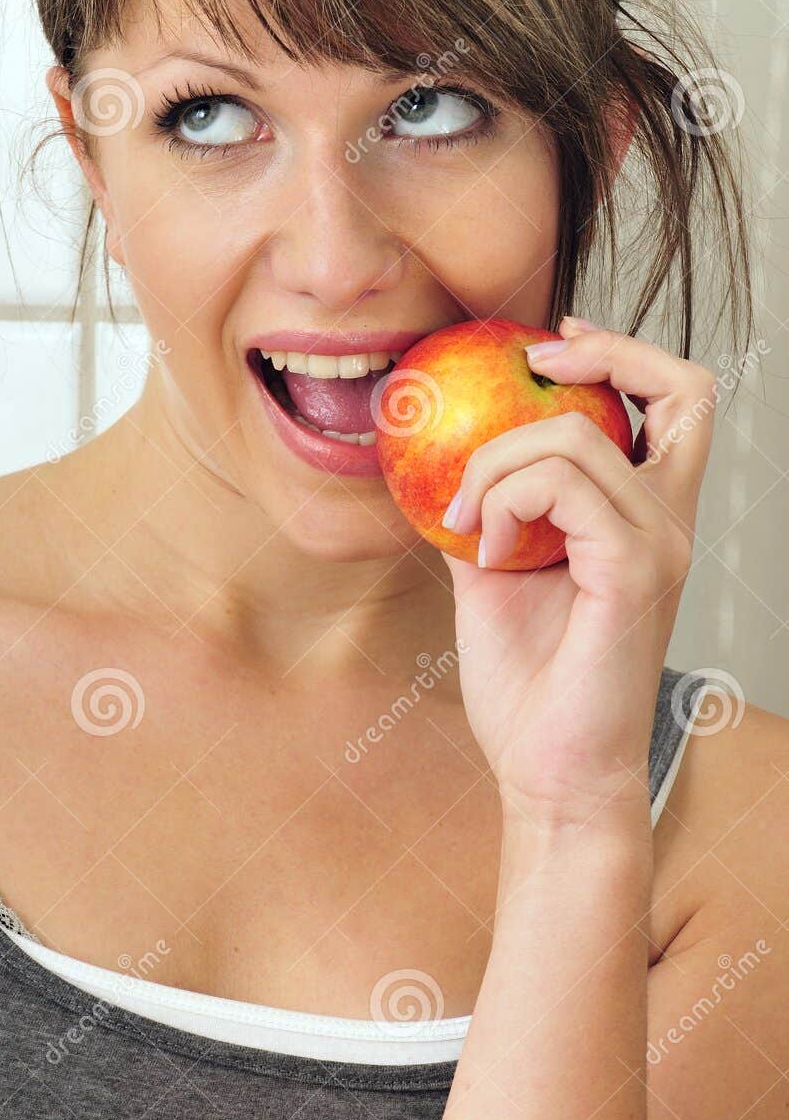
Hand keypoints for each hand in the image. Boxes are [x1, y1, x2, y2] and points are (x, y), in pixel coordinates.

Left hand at [441, 315, 717, 818]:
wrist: (548, 774)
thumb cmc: (529, 688)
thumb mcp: (493, 573)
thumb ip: (487, 510)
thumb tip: (436, 459)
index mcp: (646, 519)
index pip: (677, 403)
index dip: (623, 354)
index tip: (552, 346)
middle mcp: (670, 524)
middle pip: (684, 390)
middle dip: (603, 356)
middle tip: (528, 369)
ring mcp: (660, 546)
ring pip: (578, 440)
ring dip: (497, 463)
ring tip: (466, 519)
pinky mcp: (635, 573)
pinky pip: (565, 487)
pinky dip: (506, 500)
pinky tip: (483, 549)